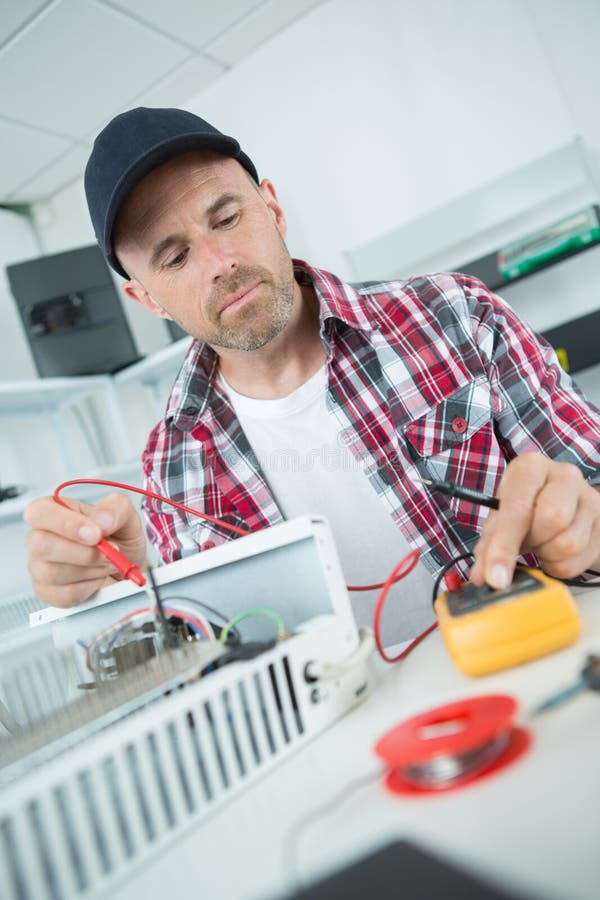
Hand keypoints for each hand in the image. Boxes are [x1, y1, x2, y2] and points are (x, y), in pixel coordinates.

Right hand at [23, 493, 146, 607]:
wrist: (127, 565)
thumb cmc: (119, 536)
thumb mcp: (126, 514)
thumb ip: (116, 508)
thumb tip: (103, 523)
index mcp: (53, 510)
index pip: (39, 512)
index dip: (65, 524)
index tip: (96, 534)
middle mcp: (40, 537)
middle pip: (40, 546)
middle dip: (83, 553)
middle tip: (109, 552)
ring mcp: (40, 567)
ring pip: (51, 573)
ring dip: (90, 570)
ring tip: (108, 563)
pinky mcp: (48, 592)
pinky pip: (64, 594)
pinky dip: (89, 587)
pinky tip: (98, 577)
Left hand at [470, 454, 599, 588]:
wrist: (559, 500)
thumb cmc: (524, 506)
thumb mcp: (500, 517)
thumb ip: (488, 546)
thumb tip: (481, 577)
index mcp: (531, 467)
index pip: (518, 508)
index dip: (504, 546)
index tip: (495, 577)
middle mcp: (565, 475)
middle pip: (552, 520)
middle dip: (532, 542)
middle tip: (525, 541)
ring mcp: (589, 498)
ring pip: (569, 543)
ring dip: (547, 555)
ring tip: (540, 544)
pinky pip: (579, 560)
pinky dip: (560, 566)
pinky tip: (553, 553)